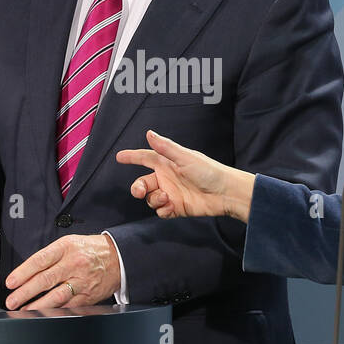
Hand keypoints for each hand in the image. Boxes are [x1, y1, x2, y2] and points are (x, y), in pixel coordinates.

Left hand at [4, 234, 120, 308]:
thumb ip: (51, 256)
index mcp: (66, 247)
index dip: (22, 272)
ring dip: (37, 305)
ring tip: (24, 309)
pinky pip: (69, 305)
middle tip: (12, 300)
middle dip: (25, 292)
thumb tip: (28, 272)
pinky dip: (55, 310)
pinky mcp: (89, 295)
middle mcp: (74, 263)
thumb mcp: (70, 243)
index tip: (11, 282)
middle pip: (45, 279)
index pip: (39, 261)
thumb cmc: (91, 249)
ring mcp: (82, 280)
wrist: (119, 256)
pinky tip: (45, 313)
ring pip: (56, 295)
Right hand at [116, 129, 255, 221]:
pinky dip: (162, 210)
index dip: (132, 157)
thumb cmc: (209, 171)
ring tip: (166, 198)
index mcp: (167, 163)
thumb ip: (166, 147)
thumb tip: (149, 133)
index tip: (119, 157)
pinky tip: (171, 207)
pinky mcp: (176, 207)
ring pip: (150, 198)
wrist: (225, 193)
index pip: (145, 158)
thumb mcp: (185, 157)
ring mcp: (171, 193)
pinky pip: (160, 211)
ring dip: (153, 199)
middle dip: (137, 188)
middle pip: (142, 183)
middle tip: (140, 191)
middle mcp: (167, 178)